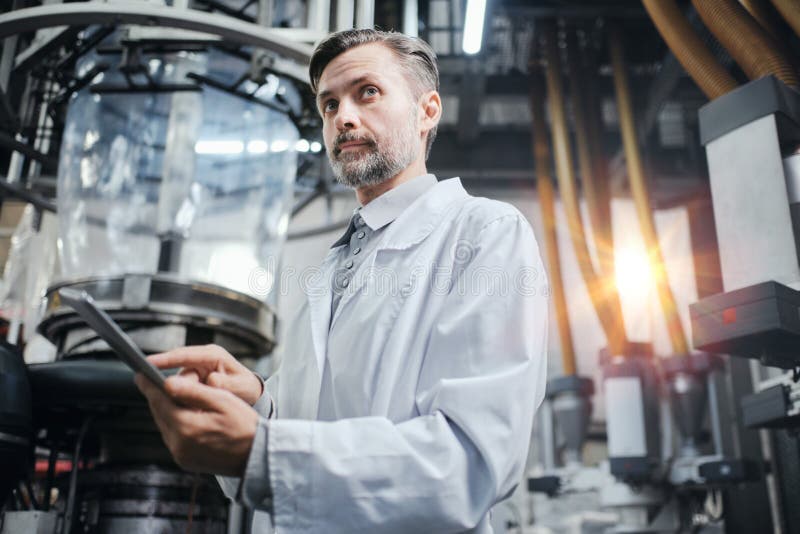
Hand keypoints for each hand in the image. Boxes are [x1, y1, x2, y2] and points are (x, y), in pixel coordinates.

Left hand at [134, 373, 258, 476]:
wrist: (256, 456)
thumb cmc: (244, 426)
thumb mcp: (222, 400)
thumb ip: (193, 391)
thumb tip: (168, 383)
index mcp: (187, 427)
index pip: (160, 401)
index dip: (149, 386)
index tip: (141, 374)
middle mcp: (179, 444)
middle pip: (159, 413)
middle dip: (161, 397)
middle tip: (165, 383)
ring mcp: (180, 454)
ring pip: (165, 425)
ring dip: (169, 410)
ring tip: (181, 399)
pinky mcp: (184, 460)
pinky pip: (173, 437)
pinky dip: (176, 424)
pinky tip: (189, 416)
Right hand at [147, 344, 263, 404]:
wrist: (249, 394)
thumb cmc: (246, 387)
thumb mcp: (242, 386)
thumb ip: (227, 384)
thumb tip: (212, 381)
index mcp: (212, 355)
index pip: (184, 355)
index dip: (166, 359)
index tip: (149, 363)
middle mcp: (200, 361)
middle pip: (178, 375)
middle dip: (178, 390)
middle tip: (189, 404)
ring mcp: (194, 372)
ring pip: (177, 386)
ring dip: (182, 398)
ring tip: (197, 409)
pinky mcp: (190, 382)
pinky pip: (180, 391)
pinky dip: (182, 400)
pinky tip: (190, 410)